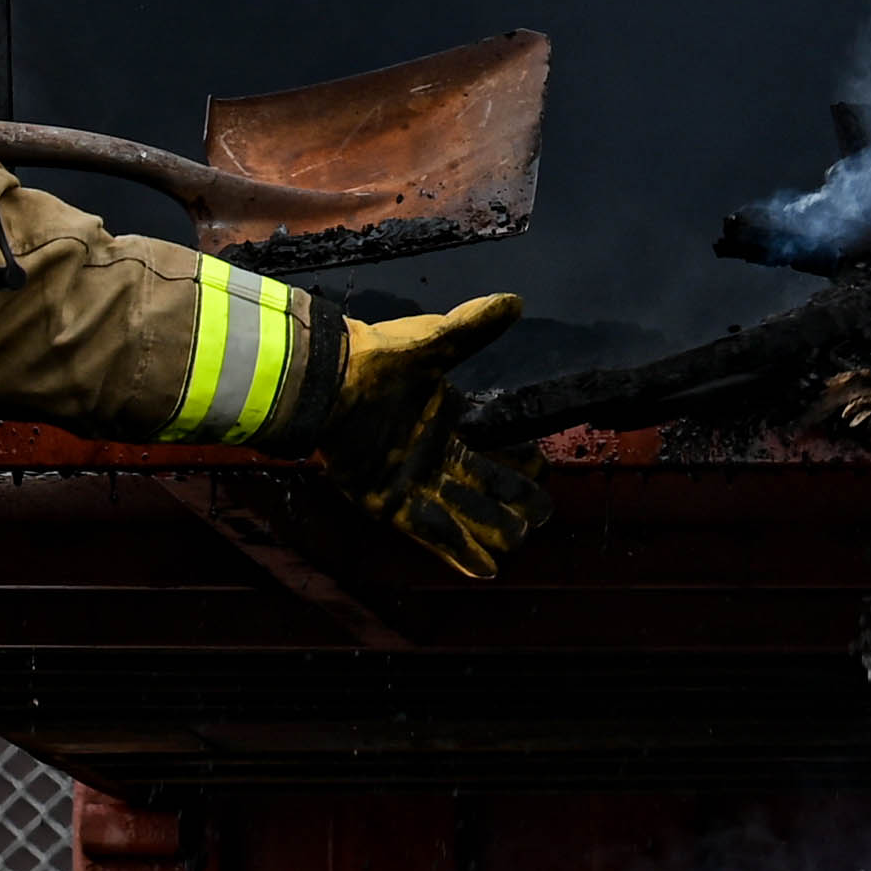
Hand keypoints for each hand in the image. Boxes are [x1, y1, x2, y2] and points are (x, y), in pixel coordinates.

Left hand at [315, 291, 547, 579]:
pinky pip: (429, 531)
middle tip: (540, 516)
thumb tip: (514, 300)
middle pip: (485, 485)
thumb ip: (472, 328)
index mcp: (449, 418)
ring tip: (518, 544)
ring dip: (491, 529)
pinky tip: (485, 569)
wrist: (325, 385)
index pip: (497, 445)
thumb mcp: (432, 343)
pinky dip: (457, 550)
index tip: (545, 470)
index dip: (522, 460)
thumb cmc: (377, 360)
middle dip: (514, 501)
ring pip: (463, 512)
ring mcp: (412, 480)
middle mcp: (434, 453)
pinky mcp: (387, 502)